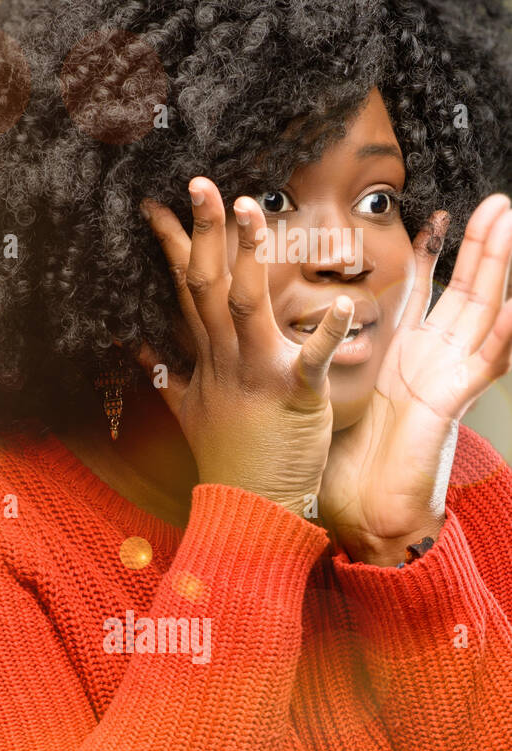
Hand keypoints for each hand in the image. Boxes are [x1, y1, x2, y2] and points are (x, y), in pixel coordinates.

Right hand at [138, 177, 356, 515]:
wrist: (247, 510)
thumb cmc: (226, 460)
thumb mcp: (184, 411)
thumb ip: (161, 372)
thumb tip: (133, 345)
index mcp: (205, 356)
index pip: (185, 287)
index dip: (172, 243)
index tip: (157, 204)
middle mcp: (224, 357)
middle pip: (208, 283)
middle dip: (203, 230)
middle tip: (200, 182)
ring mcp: (255, 373)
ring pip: (245, 305)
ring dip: (247, 257)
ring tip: (247, 210)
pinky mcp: (294, 395)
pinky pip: (310, 360)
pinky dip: (326, 335)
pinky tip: (344, 305)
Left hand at [320, 194, 511, 565]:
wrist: (362, 515)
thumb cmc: (347, 465)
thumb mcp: (334, 398)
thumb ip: (324, 364)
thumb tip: (294, 340)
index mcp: (400, 358)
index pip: (419, 295)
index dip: (431, 255)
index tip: (437, 213)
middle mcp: (428, 362)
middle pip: (461, 291)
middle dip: (478, 246)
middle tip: (494, 202)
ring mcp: (443, 380)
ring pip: (479, 312)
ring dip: (497, 268)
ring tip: (508, 224)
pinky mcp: (447, 404)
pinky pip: (481, 366)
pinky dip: (502, 337)